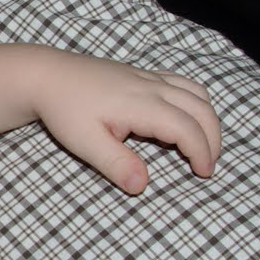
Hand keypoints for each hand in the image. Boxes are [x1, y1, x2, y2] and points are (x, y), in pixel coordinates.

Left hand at [27, 51, 220, 193]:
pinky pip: (182, 82)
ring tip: (202, 145)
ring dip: (207, 119)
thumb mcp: (84, 142)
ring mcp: (148, 77)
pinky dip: (194, 102)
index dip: (201, 151)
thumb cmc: (64, 110)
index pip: (186, 127)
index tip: (202, 174)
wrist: (46, 75)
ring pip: (195, 92)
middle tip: (207, 165)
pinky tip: (185, 120)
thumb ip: (115, 164)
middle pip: (200, 108)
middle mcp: (151, 86)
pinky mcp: (142, 73)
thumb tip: (142, 186)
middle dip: (212, 138)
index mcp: (140, 104)